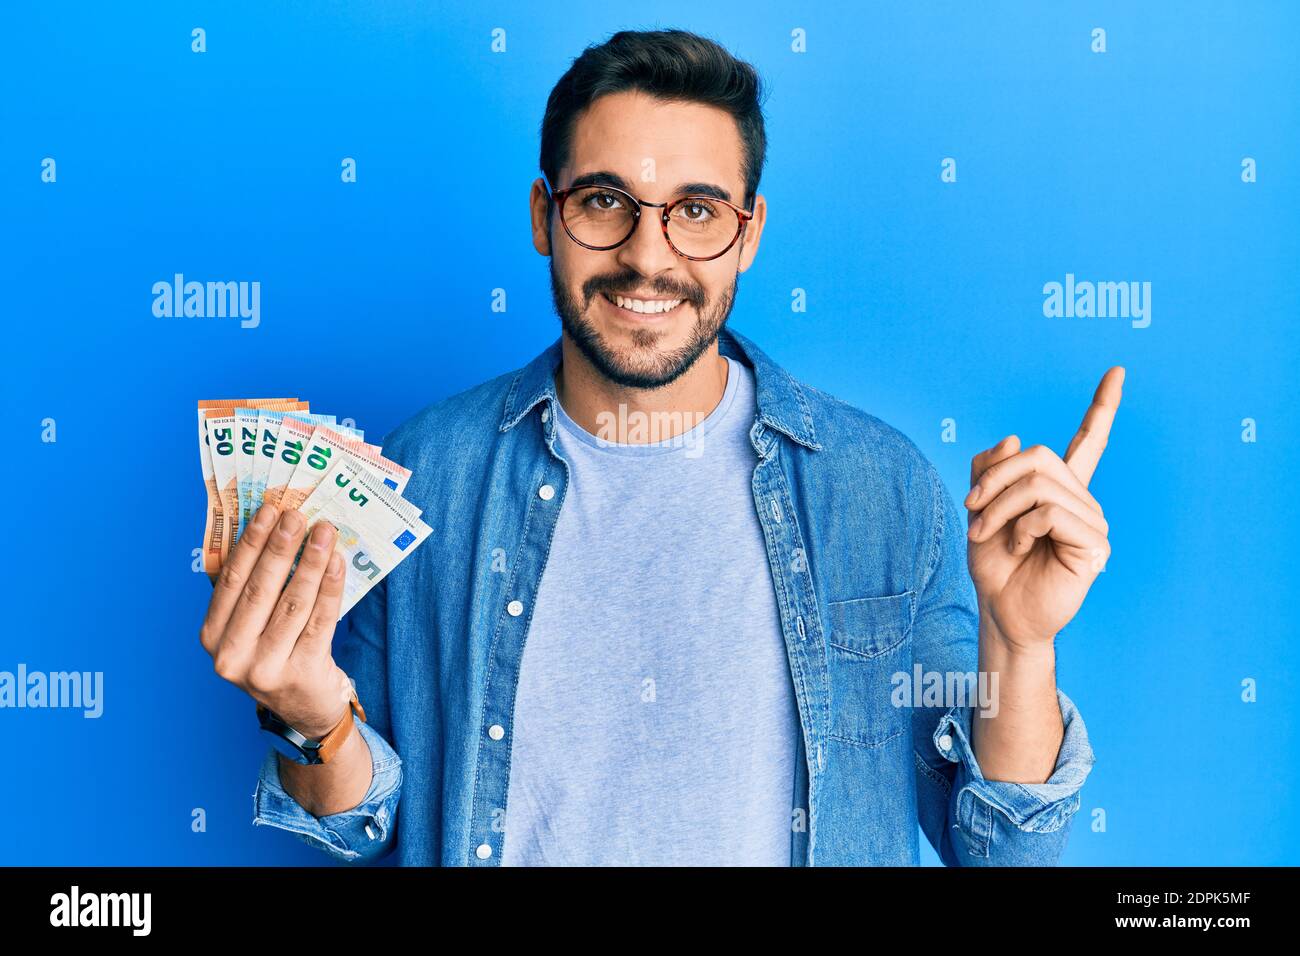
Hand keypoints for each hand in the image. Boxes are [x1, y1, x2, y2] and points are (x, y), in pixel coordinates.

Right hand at [199, 504, 355, 738]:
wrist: (306, 708)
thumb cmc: (278, 653)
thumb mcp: (252, 627)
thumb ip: (254, 588)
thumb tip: (272, 529)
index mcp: (212, 637)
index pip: (231, 580)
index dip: (251, 543)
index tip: (269, 510)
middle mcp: (232, 656)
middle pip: (261, 589)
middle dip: (281, 547)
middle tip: (298, 515)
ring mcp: (266, 669)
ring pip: (293, 603)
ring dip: (310, 562)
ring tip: (324, 532)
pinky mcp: (302, 674)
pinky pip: (320, 621)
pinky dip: (330, 587)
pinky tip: (337, 563)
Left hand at [964, 367, 1124, 650]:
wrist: (1000, 610)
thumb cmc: (993, 563)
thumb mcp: (980, 508)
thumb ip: (990, 469)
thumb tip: (1011, 438)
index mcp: (1059, 487)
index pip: (1089, 440)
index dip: (1103, 406)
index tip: (1117, 371)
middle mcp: (1081, 499)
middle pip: (1038, 456)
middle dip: (994, 480)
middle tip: (971, 509)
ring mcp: (1090, 521)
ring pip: (1039, 485)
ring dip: (999, 508)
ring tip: (987, 535)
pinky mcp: (1092, 544)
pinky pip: (1051, 512)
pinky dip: (1021, 527)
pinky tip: (1018, 547)